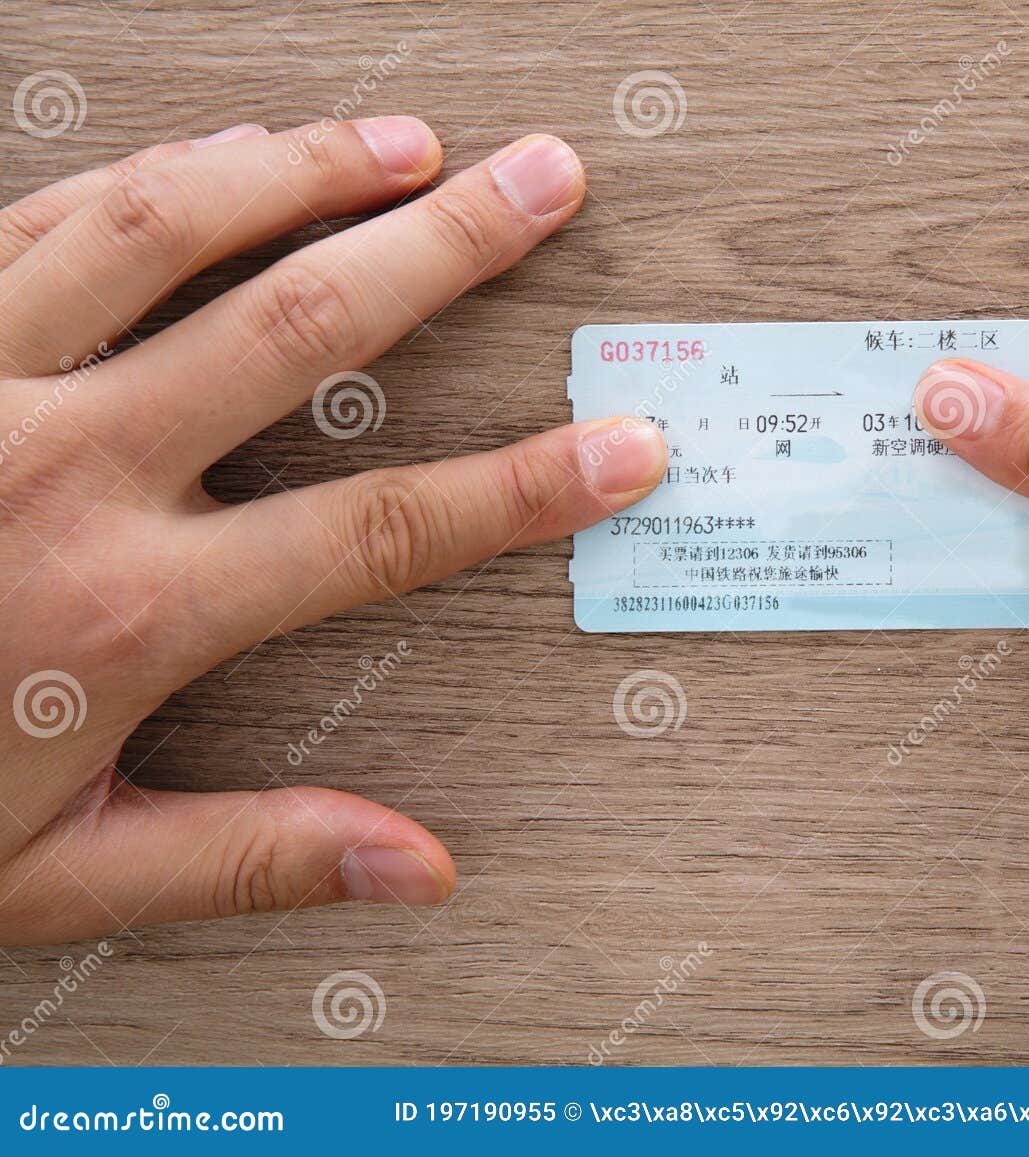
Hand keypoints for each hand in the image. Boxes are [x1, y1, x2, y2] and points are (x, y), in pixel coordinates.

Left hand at [0, 118, 664, 945]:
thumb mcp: (54, 872)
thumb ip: (249, 857)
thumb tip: (413, 865)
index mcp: (122, 609)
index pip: (382, 531)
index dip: (525, 485)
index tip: (619, 444)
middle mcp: (57, 468)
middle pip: (298, 325)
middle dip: (444, 246)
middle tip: (539, 182)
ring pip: (159, 227)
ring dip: (298, 170)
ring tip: (399, 139)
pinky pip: (27, 215)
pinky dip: (138, 174)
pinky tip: (211, 151)